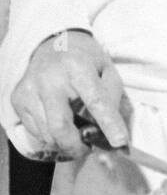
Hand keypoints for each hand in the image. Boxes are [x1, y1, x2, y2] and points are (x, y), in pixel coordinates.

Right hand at [11, 30, 128, 157]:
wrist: (52, 44)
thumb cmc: (85, 61)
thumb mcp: (107, 71)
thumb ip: (112, 100)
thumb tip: (114, 136)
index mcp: (77, 67)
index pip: (95, 101)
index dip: (108, 124)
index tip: (120, 142)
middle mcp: (48, 78)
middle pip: (60, 126)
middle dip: (76, 146)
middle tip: (88, 149)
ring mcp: (29, 89)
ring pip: (47, 133)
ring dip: (65, 142)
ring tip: (76, 133)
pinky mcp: (18, 99)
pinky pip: (35, 131)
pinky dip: (51, 135)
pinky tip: (60, 122)